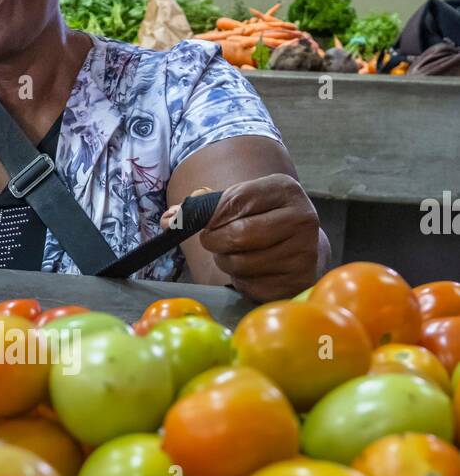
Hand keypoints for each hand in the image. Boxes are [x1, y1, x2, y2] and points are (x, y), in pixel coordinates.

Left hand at [170, 174, 322, 301]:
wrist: (302, 245)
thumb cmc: (263, 219)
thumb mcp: (242, 201)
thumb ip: (205, 206)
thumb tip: (170, 219)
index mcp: (285, 190)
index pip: (235, 201)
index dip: (210, 216)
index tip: (202, 223)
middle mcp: (302, 219)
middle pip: (238, 234)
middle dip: (215, 241)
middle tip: (213, 241)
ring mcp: (303, 253)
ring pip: (241, 263)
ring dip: (226, 261)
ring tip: (235, 254)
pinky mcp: (298, 281)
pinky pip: (251, 285)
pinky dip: (242, 280)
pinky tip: (252, 270)